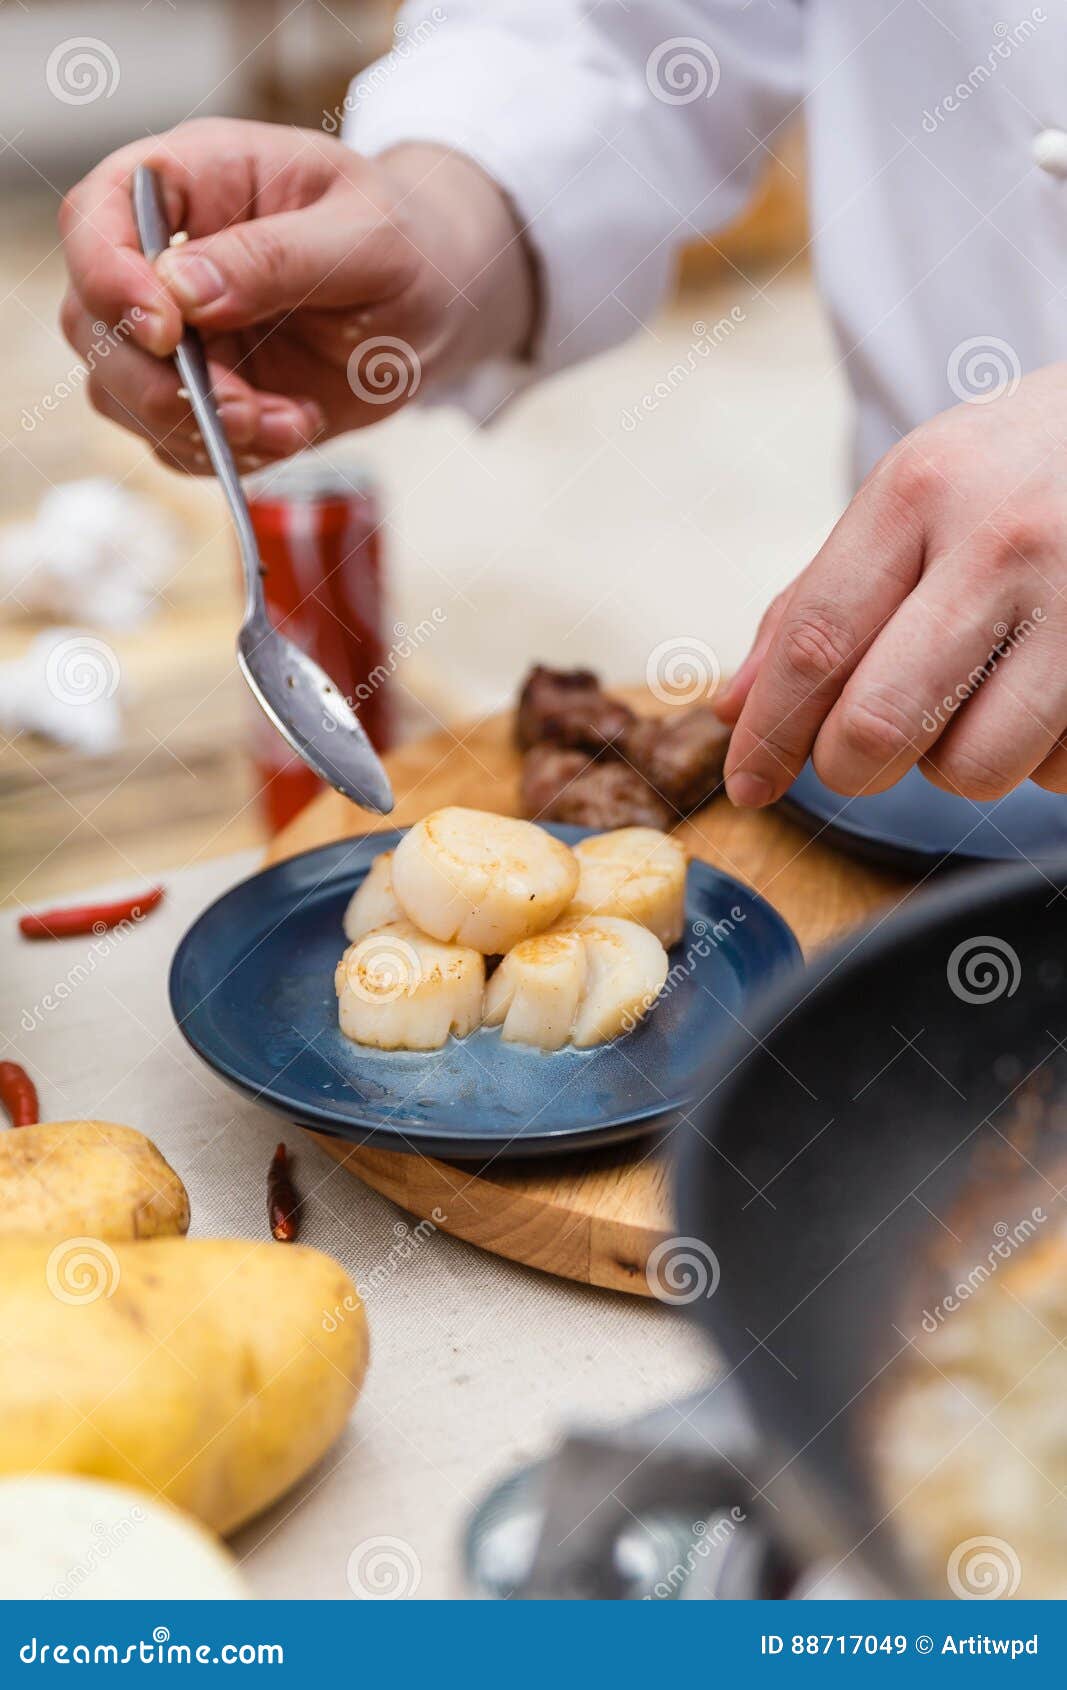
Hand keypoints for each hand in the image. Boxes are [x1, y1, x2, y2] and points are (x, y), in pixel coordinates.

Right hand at [59, 118, 534, 473]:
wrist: (439, 305)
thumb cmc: (408, 245)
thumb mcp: (368, 238)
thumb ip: (276, 257)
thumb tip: (181, 286)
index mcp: (195, 181)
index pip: (96, 215)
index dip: (108, 276)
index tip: (165, 331)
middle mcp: (167, 257)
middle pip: (91, 321)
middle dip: (157, 383)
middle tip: (243, 409)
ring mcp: (178, 334)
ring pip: (122, 394)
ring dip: (201, 428)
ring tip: (291, 422)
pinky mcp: (203, 394)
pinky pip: (176, 441)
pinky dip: (230, 454)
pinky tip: (295, 428)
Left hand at [716, 364, 1066, 803]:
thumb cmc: (1019, 470)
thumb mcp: (915, 492)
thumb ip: (818, 599)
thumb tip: (735, 706)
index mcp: (921, 490)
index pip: (814, 642)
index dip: (769, 733)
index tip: (748, 785)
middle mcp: (1001, 541)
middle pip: (879, 725)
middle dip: (850, 767)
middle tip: (860, 752)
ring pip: (971, 767)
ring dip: (952, 763)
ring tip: (973, 698)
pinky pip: (1056, 771)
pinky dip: (1036, 758)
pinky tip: (1045, 693)